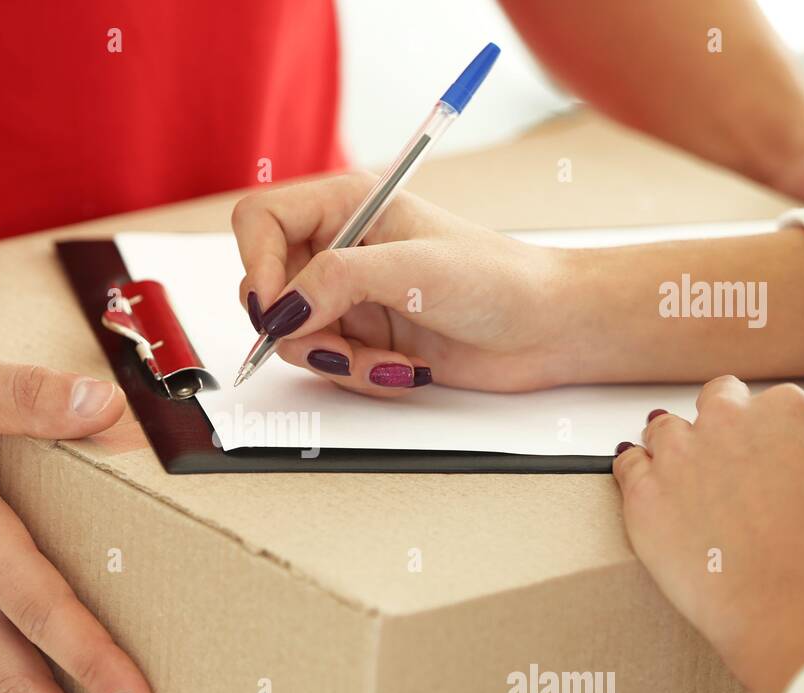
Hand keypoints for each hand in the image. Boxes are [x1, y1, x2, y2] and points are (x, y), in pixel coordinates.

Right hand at [231, 173, 573, 393]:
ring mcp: (348, 297)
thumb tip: (281, 310)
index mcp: (347, 205)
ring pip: (293, 337)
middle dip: (297, 328)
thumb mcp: (415, 269)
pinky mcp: (362, 339)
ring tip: (389, 361)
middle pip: (266, 288)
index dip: (256, 265)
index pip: (260, 222)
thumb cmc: (499, 280)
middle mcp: (339, 248)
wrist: (547, 330)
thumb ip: (338, 280)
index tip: (275, 310)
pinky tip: (404, 368)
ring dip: (336, 360)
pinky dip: (358, 376)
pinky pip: (326, 366)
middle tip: (334, 345)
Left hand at [612, 375, 803, 692]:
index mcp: (788, 414)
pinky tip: (641, 488)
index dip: (765, 432)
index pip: (770, 402)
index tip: (763, 453)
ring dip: (671, 449)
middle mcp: (729, 422)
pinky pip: (625, 465)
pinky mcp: (642, 491)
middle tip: (722, 457)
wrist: (787, 606)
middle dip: (718, 424)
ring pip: (663, 430)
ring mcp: (679, 453)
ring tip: (679, 478)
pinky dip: (632, 473)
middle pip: (715, 401)